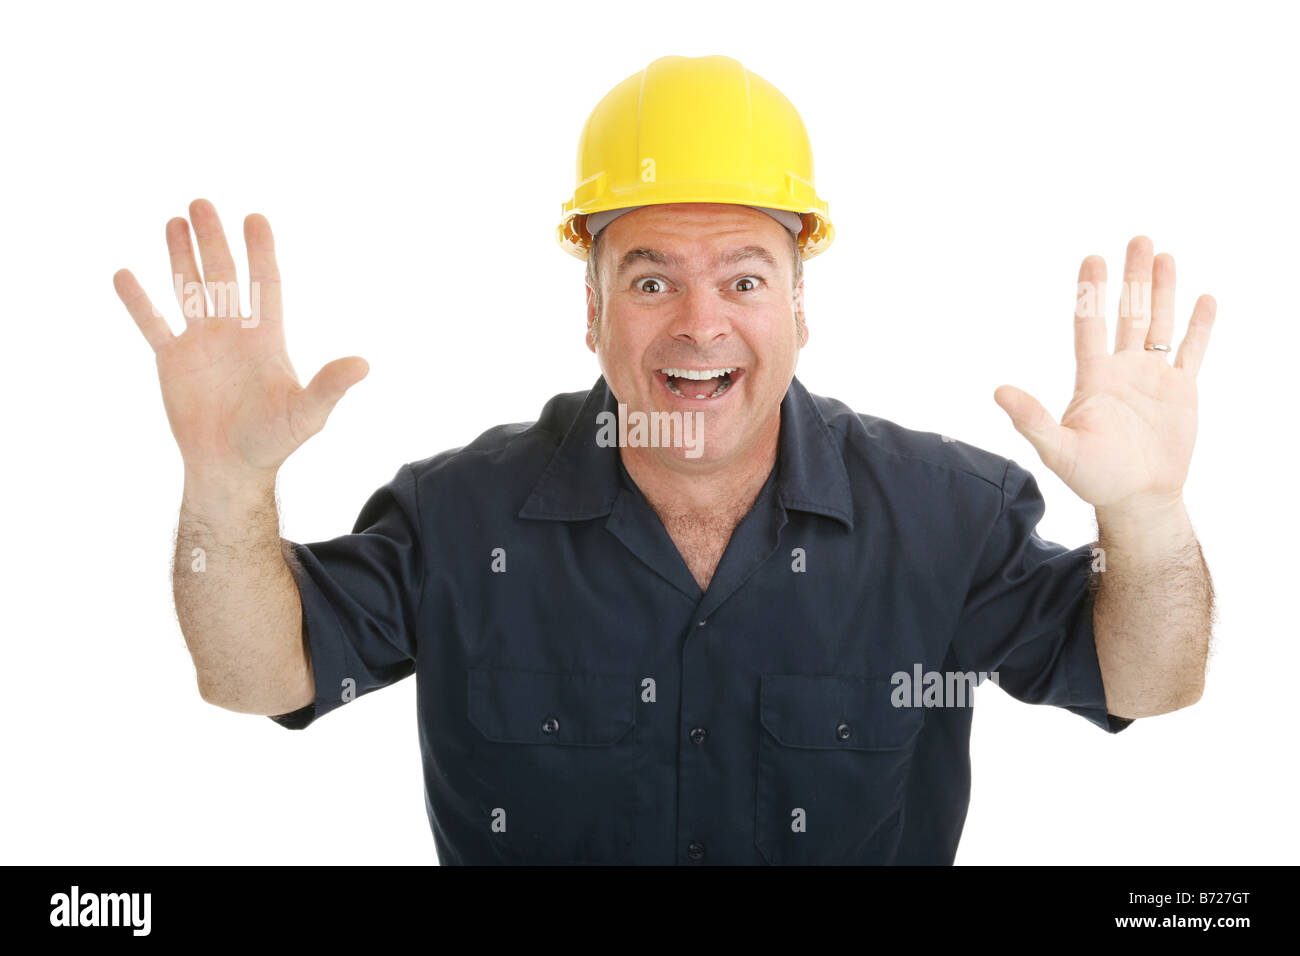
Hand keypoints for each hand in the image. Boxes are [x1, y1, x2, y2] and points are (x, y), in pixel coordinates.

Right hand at [115, 199, 367, 479]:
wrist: (231, 468)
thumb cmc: (274, 441)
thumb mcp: (307, 413)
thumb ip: (330, 386)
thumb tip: (363, 364)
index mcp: (267, 338)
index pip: (264, 284)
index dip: (260, 252)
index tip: (255, 217)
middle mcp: (233, 332)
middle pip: (223, 276)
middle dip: (213, 241)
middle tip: (202, 202)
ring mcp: (201, 344)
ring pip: (189, 289)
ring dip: (181, 257)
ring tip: (174, 221)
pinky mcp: (172, 362)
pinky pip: (153, 325)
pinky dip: (139, 302)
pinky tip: (125, 274)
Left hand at [993, 236, 1216, 513]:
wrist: (1137, 500)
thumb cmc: (1095, 478)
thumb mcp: (1058, 449)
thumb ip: (1031, 419)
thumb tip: (999, 391)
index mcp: (1093, 378)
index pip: (1089, 324)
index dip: (1092, 292)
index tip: (1093, 257)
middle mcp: (1122, 370)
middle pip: (1127, 314)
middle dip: (1133, 278)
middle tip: (1138, 238)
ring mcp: (1153, 378)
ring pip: (1159, 324)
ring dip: (1162, 291)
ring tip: (1164, 255)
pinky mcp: (1181, 392)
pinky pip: (1192, 352)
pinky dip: (1200, 327)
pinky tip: (1204, 299)